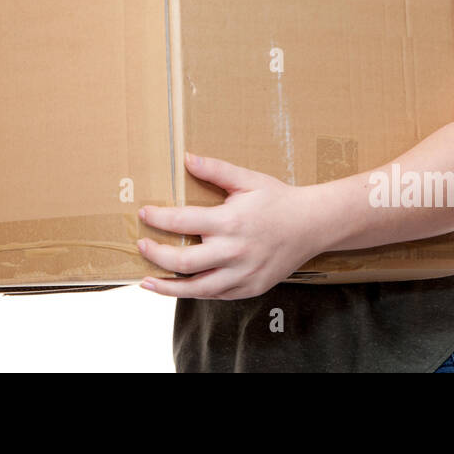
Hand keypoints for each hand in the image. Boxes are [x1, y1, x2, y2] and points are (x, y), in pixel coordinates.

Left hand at [134, 151, 322, 299]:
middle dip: (156, 255)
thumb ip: (215, 170)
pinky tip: (179, 287)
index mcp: (230, 222)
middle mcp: (234, 252)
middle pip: (183, 261)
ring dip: (168, 287)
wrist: (313, 225)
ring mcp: (242, 274)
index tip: (143, 214)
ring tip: (148, 281)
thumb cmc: (278, 199)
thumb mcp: (248, 180)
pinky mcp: (250, 288)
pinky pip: (216, 295)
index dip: (158, 218)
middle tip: (141, 246)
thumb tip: (186, 157)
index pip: (182, 221)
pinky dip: (194, 293)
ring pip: (197, 289)